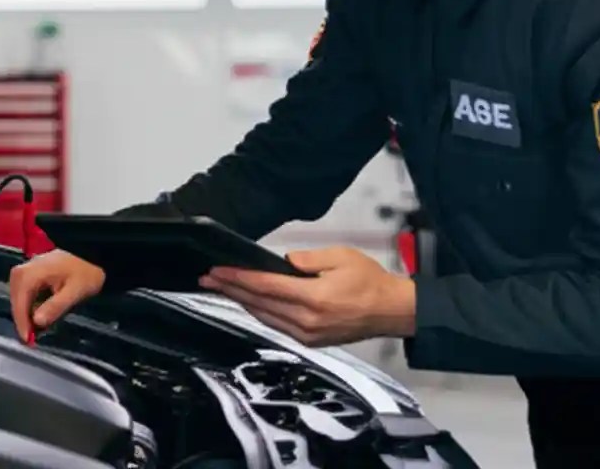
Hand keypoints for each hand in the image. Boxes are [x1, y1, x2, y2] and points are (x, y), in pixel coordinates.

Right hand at [8, 250, 105, 340]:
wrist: (92, 251)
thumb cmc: (85, 272)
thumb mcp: (74, 291)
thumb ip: (55, 306)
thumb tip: (36, 322)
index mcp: (30, 273)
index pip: (20, 303)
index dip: (23, 324)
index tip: (28, 341)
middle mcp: (22, 270)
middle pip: (16, 301)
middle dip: (23, 321)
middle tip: (31, 340)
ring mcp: (25, 270)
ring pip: (18, 298)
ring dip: (25, 314)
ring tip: (34, 331)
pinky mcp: (30, 273)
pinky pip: (23, 293)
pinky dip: (28, 306)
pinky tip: (37, 316)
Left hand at [198, 247, 414, 346]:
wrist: (392, 311)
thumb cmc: (369, 281)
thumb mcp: (340, 257)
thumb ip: (306, 259)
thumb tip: (281, 263)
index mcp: (314, 298)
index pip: (265, 287)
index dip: (237, 278)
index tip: (217, 271)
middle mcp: (307, 320)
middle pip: (258, 303)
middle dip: (230, 289)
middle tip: (207, 278)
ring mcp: (307, 334)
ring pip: (263, 316)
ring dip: (240, 302)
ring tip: (220, 288)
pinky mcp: (310, 341)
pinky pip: (276, 325)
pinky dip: (258, 312)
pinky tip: (247, 302)